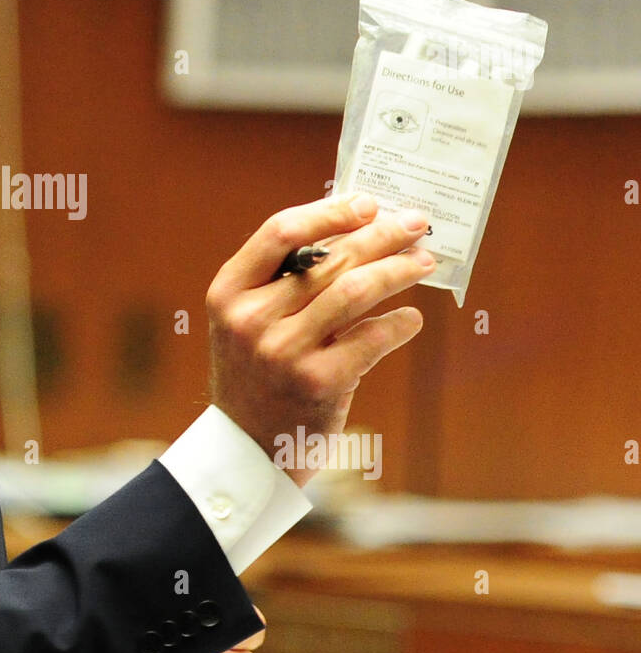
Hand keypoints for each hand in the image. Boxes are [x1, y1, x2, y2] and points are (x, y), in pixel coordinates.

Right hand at [206, 194, 430, 480]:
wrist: (248, 449)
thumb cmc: (257, 373)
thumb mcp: (249, 321)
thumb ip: (285, 279)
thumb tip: (353, 228)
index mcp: (228, 292)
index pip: (280, 232)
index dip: (328, 212)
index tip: (367, 203)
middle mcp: (251, 319)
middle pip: (327, 257)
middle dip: (380, 235)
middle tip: (415, 224)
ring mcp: (283, 351)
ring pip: (355, 290)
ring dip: (398, 270)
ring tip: (424, 262)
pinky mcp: (317, 383)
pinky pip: (372, 338)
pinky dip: (399, 323)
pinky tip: (411, 318)